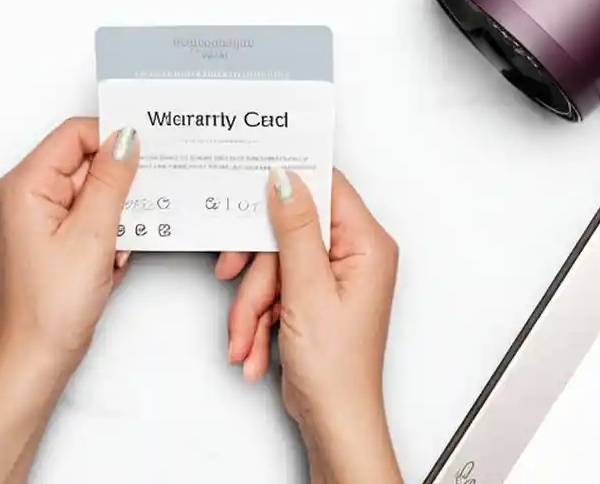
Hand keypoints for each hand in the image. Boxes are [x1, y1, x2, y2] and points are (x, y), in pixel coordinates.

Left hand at [0, 119, 138, 483]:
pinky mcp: (54, 236)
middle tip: (142, 203)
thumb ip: (111, 179)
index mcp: (26, 183)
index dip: (113, 138)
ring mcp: (40, 216)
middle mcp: (27, 193)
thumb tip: (127, 138)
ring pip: (94, 190)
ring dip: (116, 213)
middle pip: (86, 160)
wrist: (38, 357)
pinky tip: (112, 259)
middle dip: (118, 184)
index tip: (149, 152)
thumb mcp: (92, 233)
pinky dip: (110, 232)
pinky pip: (91, 215)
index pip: (75, 134)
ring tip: (117, 245)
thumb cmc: (52, 305)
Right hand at [224, 169, 401, 481]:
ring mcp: (332, 277)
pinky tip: (255, 346)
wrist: (333, 421)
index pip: (325, 186)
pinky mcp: (312, 297)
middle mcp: (354, 255)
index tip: (251, 190)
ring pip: (273, 264)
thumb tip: (284, 179)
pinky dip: (258, 317)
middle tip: (233, 277)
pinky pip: (274, 288)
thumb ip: (294, 228)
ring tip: (247, 337)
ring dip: (252, 302)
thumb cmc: (337, 368)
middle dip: (257, 268)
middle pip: (289, 230)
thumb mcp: (306, 289)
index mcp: (366, 244)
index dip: (286, 187)